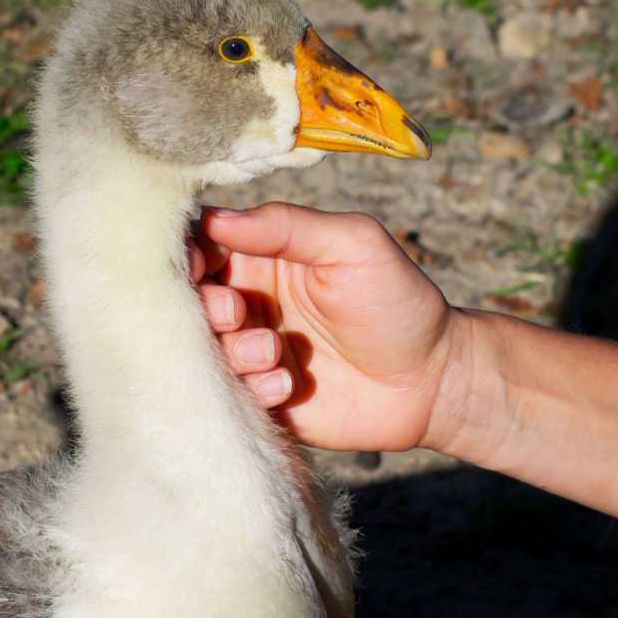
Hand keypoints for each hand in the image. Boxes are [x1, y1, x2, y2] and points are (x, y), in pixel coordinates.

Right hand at [191, 203, 458, 451]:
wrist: (433, 382)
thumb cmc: (399, 302)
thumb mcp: (353, 244)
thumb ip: (287, 226)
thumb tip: (215, 219)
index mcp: (262, 255)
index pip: (198, 244)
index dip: (185, 253)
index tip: (197, 267)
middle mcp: (248, 301)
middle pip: (188, 299)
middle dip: (204, 307)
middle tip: (237, 313)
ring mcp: (251, 351)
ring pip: (202, 350)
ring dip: (231, 352)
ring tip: (276, 354)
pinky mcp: (259, 398)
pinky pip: (227, 394)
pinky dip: (250, 389)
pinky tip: (289, 385)